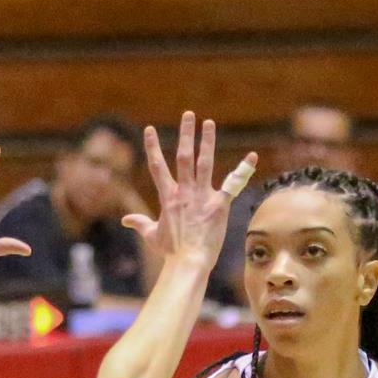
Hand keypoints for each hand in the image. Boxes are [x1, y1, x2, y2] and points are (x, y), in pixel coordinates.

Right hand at [123, 111, 257, 266]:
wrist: (188, 263)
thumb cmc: (171, 252)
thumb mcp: (152, 235)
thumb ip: (139, 223)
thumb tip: (125, 219)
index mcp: (168, 197)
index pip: (157, 166)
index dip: (152, 147)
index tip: (150, 129)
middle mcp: (184, 192)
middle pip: (184, 156)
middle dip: (186, 134)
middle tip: (189, 114)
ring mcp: (202, 197)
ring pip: (204, 163)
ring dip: (206, 141)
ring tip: (208, 123)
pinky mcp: (219, 205)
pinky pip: (232, 185)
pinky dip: (243, 170)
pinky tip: (252, 156)